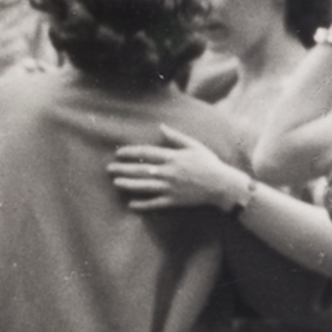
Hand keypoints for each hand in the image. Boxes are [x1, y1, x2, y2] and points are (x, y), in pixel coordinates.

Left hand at [110, 122, 249, 212]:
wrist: (222, 185)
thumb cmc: (209, 163)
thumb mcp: (194, 146)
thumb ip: (176, 137)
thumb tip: (161, 127)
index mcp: (173, 157)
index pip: (146, 153)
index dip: (130, 153)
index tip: (119, 153)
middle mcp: (169, 172)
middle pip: (141, 170)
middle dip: (123, 169)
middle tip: (109, 169)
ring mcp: (171, 188)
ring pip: (144, 186)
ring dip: (128, 184)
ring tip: (116, 182)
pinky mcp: (174, 201)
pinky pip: (155, 203)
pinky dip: (142, 204)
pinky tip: (131, 204)